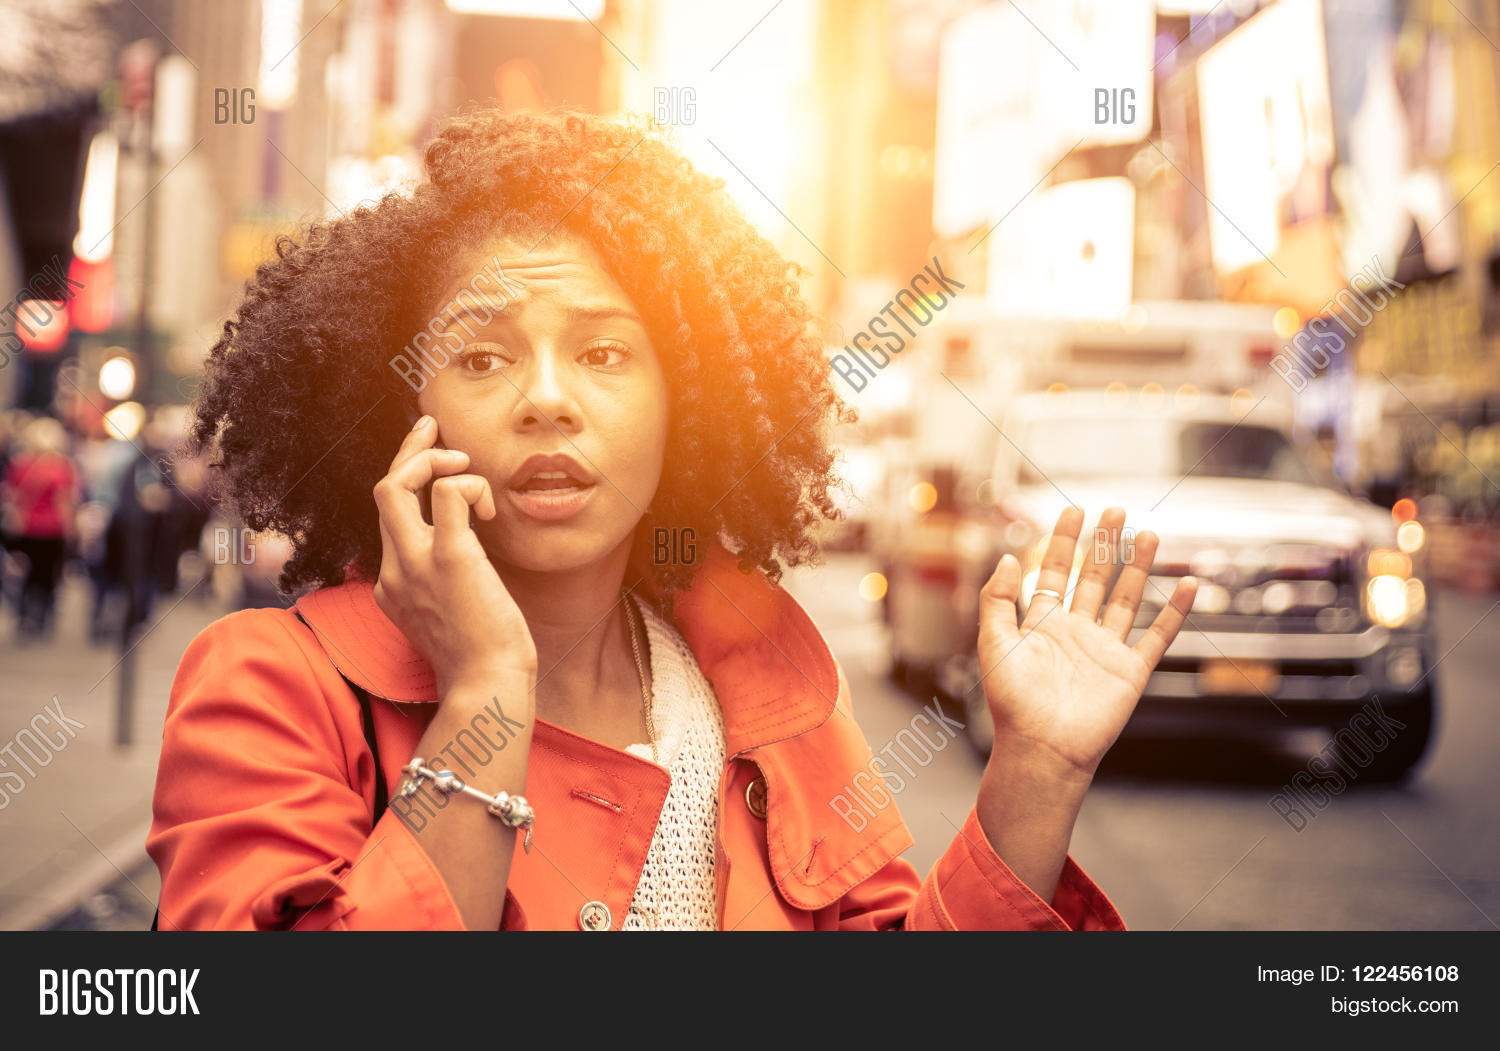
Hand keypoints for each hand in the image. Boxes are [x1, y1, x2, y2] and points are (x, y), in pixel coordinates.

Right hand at [372, 415, 536, 695]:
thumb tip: (471, 569)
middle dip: (407, 453)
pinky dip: (469, 484)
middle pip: (381, 492)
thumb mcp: (451, 622)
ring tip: (464, 462)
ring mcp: (416, 563)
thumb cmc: (482, 663)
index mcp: (392, 587)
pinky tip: (489, 508)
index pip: (389, 521)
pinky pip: (450, 493)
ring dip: (430, 460)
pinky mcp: (450, 557)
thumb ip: (446, 591)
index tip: (430, 461)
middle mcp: (394, 571)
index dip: (407, 485)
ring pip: (394, 485)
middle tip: (432, 427)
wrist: (485, 689)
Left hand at [977, 506, 1195, 783]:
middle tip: (1116, 509)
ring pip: (1127, 598)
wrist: (1042, 748)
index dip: (1063, 541)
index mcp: (1042, 624)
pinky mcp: (1130, 671)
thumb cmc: (1012, 703)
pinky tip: (1186, 584)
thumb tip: (1007, 557)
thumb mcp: (994, 644)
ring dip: (1138, 566)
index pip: (1055, 571)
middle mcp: (1076, 631)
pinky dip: (1174, 611)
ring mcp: (1105, 649)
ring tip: (1148, 533)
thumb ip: (996, 599)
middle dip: (1104, 544)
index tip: (1074, 510)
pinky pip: (1158, 636)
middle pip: (1094, 578)